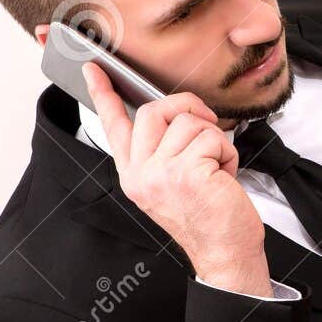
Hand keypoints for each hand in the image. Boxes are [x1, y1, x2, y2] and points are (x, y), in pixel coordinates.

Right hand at [83, 63, 273, 297]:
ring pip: (188, 122)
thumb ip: (164, 151)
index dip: (103, 93)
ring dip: (213, 141)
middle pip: (154, 111)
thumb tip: (177, 116)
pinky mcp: (187, 172)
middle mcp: (140, 173)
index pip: (113, 126)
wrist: (225, 253)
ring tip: (215, 169)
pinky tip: (224, 176)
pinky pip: (212, 137)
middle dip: (187, 109)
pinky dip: (227, 153)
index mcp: (133, 174)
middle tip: (206, 126)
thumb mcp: (174, 183)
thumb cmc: (207, 219)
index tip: (93, 68)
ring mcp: (161, 173)